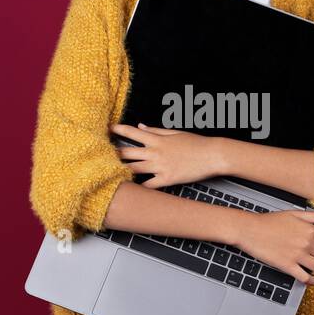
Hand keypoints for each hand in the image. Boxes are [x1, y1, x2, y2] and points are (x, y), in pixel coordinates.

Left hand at [110, 123, 225, 188]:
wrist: (212, 155)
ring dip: (123, 170)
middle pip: (128, 152)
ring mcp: (160, 166)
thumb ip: (155, 130)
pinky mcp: (167, 179)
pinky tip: (133, 189)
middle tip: (101, 155)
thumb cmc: (196, 143)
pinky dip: (140, 187)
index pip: (133, 133)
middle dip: (114, 154)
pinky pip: (149, 185)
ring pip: (135, 169)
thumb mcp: (175, 133)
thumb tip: (140, 125)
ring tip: (111, 172)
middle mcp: (156, 152)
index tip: (108, 129)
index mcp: (157, 139)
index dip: (119, 130)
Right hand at [230, 209, 313, 285]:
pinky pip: (306, 278)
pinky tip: (309, 279)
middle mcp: (306, 243)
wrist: (250, 230)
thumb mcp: (294, 213)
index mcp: (310, 230)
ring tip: (312, 267)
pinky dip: (310, 281)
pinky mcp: (287, 266)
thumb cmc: (270, 221)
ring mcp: (297, 255)